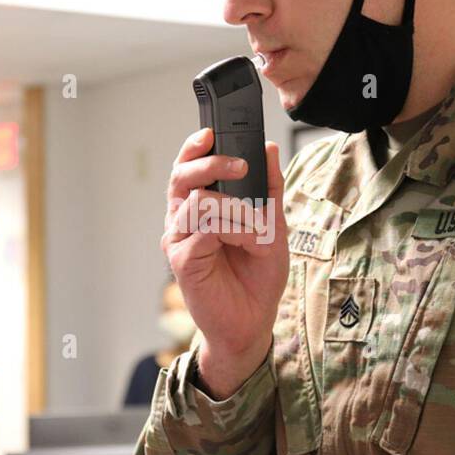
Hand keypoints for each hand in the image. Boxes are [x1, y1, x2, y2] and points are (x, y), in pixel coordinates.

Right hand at [161, 127, 289, 397]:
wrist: (253, 322)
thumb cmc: (258, 276)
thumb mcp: (275, 226)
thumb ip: (269, 189)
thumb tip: (268, 149)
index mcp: (202, 206)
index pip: (189, 166)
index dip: (195, 146)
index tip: (211, 132)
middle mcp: (185, 220)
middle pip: (182, 176)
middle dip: (211, 164)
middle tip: (240, 166)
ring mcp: (180, 240)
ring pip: (196, 202)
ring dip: (234, 210)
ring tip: (257, 229)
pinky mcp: (181, 260)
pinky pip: (201, 230)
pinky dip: (231, 231)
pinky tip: (248, 243)